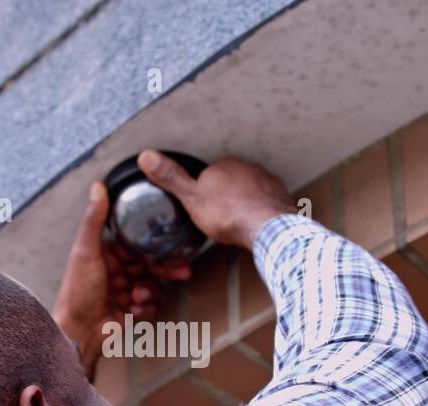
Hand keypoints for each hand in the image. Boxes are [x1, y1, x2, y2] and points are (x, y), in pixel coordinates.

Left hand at [53, 181, 190, 376]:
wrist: (79, 332)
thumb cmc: (77, 292)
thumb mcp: (86, 251)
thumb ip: (94, 220)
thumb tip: (97, 187)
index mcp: (105, 254)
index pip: (137, 245)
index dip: (154, 245)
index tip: (171, 246)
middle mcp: (115, 272)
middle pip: (150, 265)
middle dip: (164, 270)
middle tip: (182, 271)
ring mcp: (123, 292)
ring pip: (153, 285)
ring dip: (151, 292)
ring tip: (139, 298)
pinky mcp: (130, 311)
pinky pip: (151, 306)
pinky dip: (147, 309)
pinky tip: (136, 311)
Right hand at [137, 150, 292, 249]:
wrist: (266, 227)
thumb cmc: (229, 214)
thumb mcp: (191, 197)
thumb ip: (171, 177)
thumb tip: (146, 156)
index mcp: (224, 165)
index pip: (210, 172)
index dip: (205, 190)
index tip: (203, 205)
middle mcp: (247, 167)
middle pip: (232, 179)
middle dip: (227, 194)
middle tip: (220, 216)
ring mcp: (267, 181)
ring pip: (252, 189)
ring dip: (246, 201)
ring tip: (239, 222)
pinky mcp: (281, 197)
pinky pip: (269, 202)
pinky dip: (263, 211)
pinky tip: (257, 224)